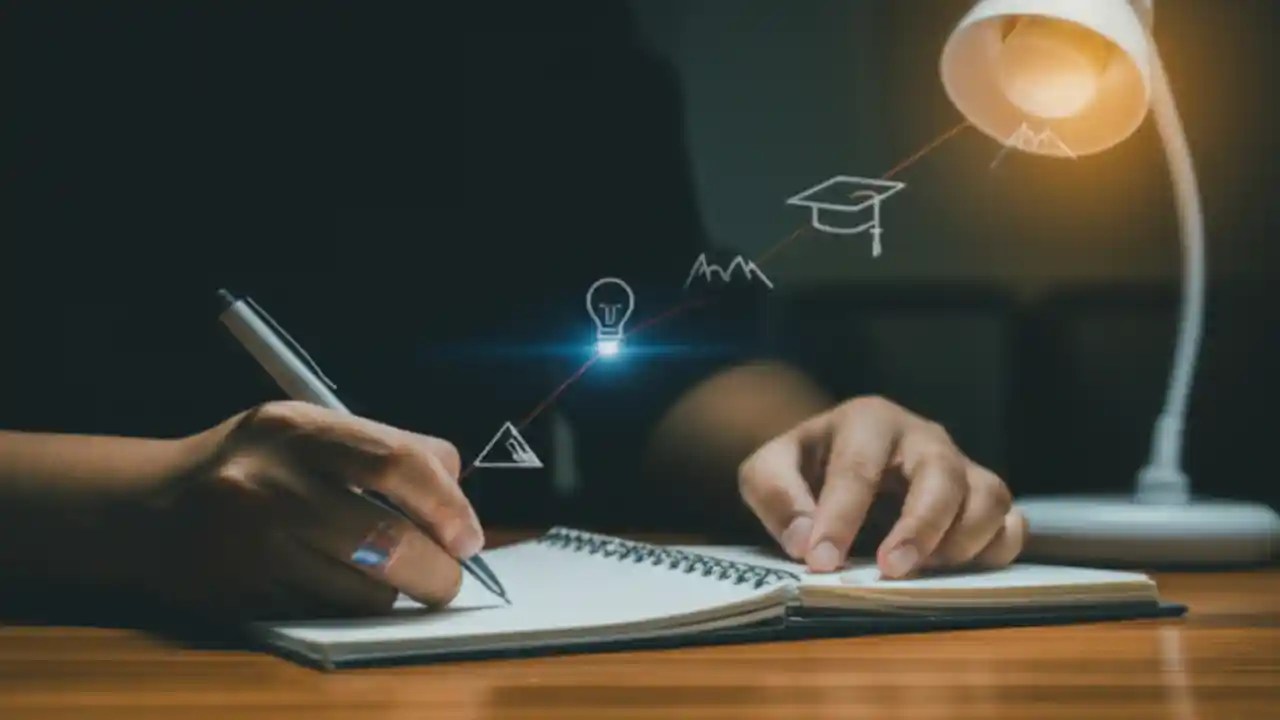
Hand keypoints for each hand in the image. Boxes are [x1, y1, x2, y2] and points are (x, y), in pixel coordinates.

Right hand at [138, 401, 479, 620]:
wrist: (150, 507)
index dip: (447, 503)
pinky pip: (329, 617)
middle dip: (436, 570)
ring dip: (394, 592)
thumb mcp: (309, 428)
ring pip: (364, 593)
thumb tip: (458, 482)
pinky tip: (339, 586)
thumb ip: (386, 447)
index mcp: (295, 431)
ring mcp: (252, 548)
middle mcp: (269, 487)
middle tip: (448, 575)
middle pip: (386, 542)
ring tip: (387, 576)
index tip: (468, 534)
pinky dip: (351, 609)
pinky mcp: (242, 599)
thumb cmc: (253, 463)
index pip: (397, 463)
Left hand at [737, 396, 1025, 576]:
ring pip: (989, 495)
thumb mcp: (767, 470)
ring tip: (923, 571)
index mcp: (867, 421)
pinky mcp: (981, 498)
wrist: (835, 459)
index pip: (858, 468)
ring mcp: (960, 466)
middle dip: (918, 527)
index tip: (821, 562)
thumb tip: (805, 540)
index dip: (841, 517)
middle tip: (889, 569)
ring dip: (963, 540)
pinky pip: (1012, 522)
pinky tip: (958, 569)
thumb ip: (775, 496)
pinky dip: (996, 550)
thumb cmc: (804, 467)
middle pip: (940, 473)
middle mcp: (922, 437)